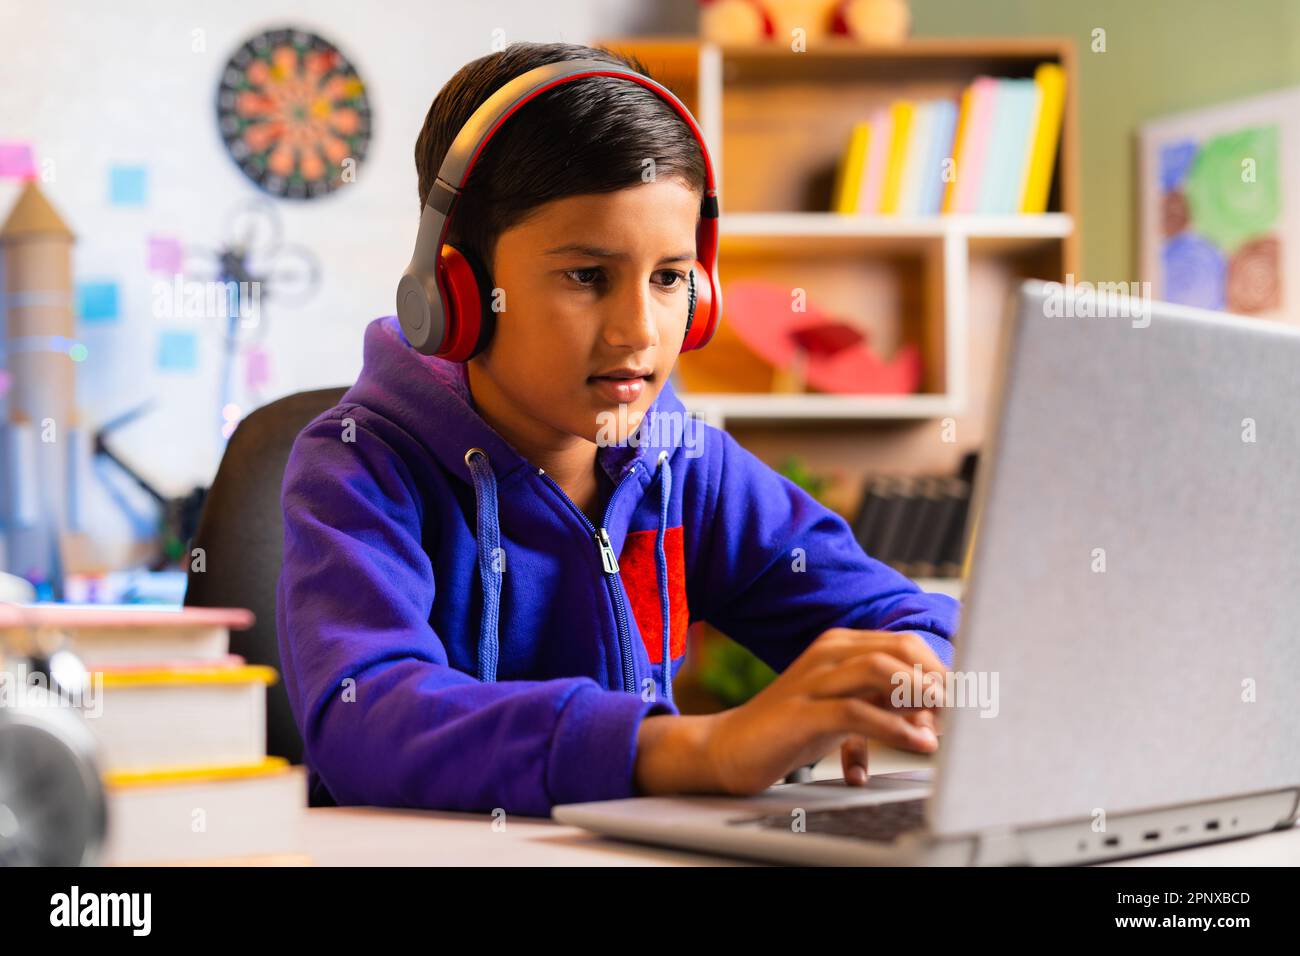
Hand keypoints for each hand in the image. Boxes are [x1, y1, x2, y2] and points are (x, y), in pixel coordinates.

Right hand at [634, 628, 946, 797]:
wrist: (728, 748)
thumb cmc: (790, 730)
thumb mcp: (845, 709)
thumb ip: (884, 703)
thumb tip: (935, 711)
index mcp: (840, 645)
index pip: (906, 644)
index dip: (941, 672)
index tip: (965, 703)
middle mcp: (828, 652)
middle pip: (901, 649)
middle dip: (938, 680)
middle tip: (961, 714)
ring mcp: (814, 679)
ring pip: (883, 670)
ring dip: (922, 699)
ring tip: (943, 728)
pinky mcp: (803, 711)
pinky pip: (858, 711)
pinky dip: (896, 729)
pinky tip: (918, 745)